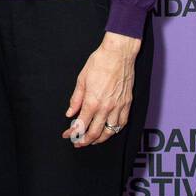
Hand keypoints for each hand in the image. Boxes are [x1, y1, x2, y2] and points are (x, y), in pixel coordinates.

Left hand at [62, 32, 139, 147]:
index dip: (72, 132)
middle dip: (84, 141)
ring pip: (110, 132)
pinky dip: (115, 130)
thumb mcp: (81, 79)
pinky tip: (110, 130)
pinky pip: (122, 123)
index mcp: (92, 101)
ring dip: (100, 139)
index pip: (80, 124)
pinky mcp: (127, 103)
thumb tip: (70, 113)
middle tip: (78, 142)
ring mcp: (118, 106)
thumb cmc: (100, 62)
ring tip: (92, 140)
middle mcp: (106, 107)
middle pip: (94, 133)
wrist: (119, 53)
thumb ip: (76, 99)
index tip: (67, 134)